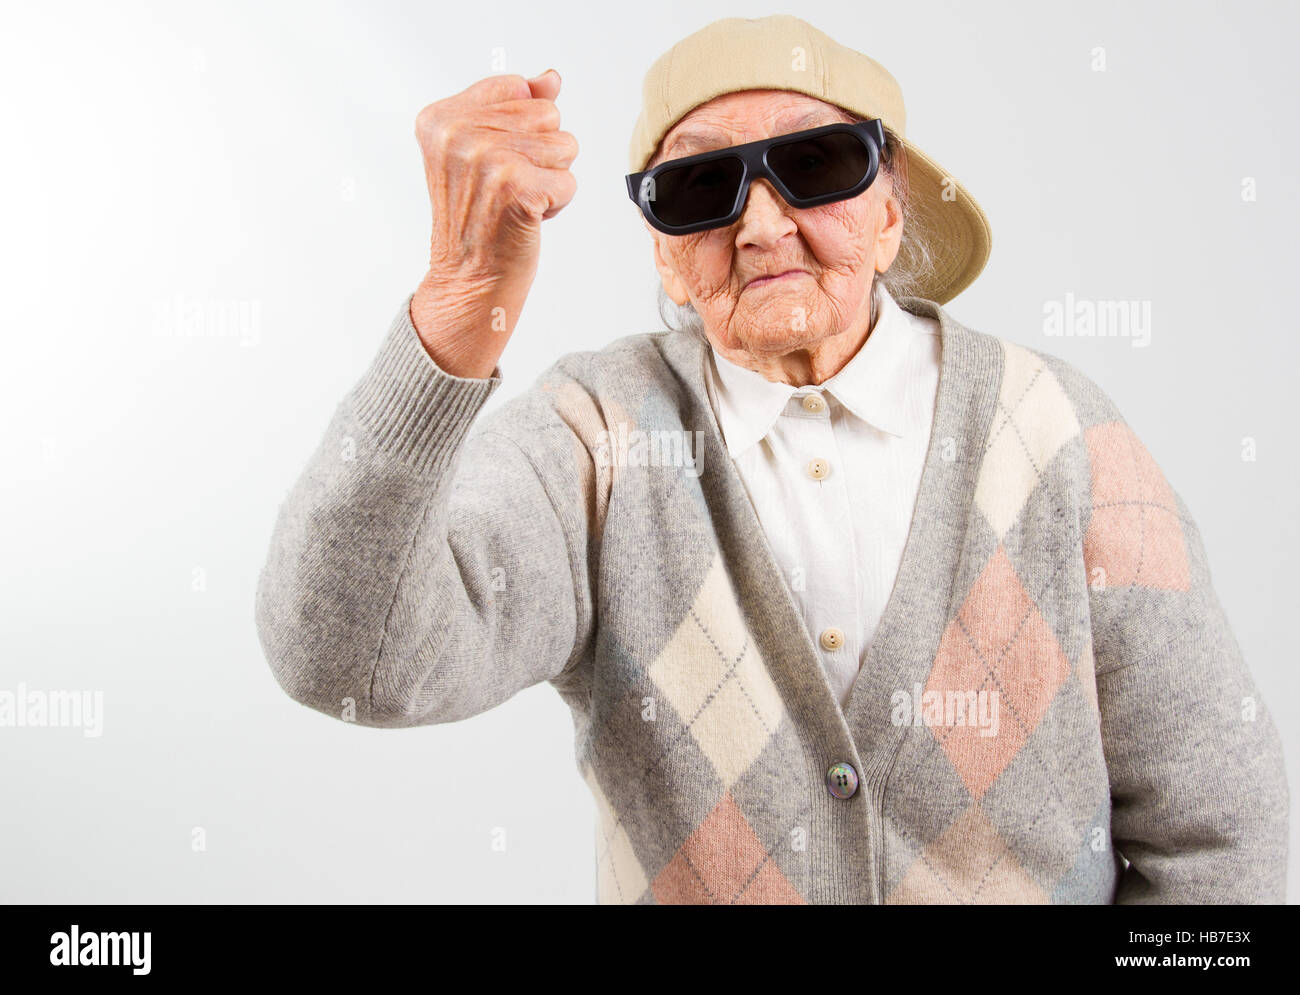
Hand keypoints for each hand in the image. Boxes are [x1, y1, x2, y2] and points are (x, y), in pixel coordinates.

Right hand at [409, 69, 577, 377]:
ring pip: (564, 146)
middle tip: (507, 189)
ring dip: (550, 178)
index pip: (519, 90)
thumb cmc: (480, 218)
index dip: (522, 130)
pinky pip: (569, 180)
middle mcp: (457, 134)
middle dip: (541, 154)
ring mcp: (486, 160)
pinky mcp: (516, 188)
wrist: (469, 280)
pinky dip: (558, 204)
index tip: (494, 164)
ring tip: (517, 202)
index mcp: (440, 118)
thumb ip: (516, 107)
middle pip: (548, 115)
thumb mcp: (485, 151)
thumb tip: (550, 78)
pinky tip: (527, 219)